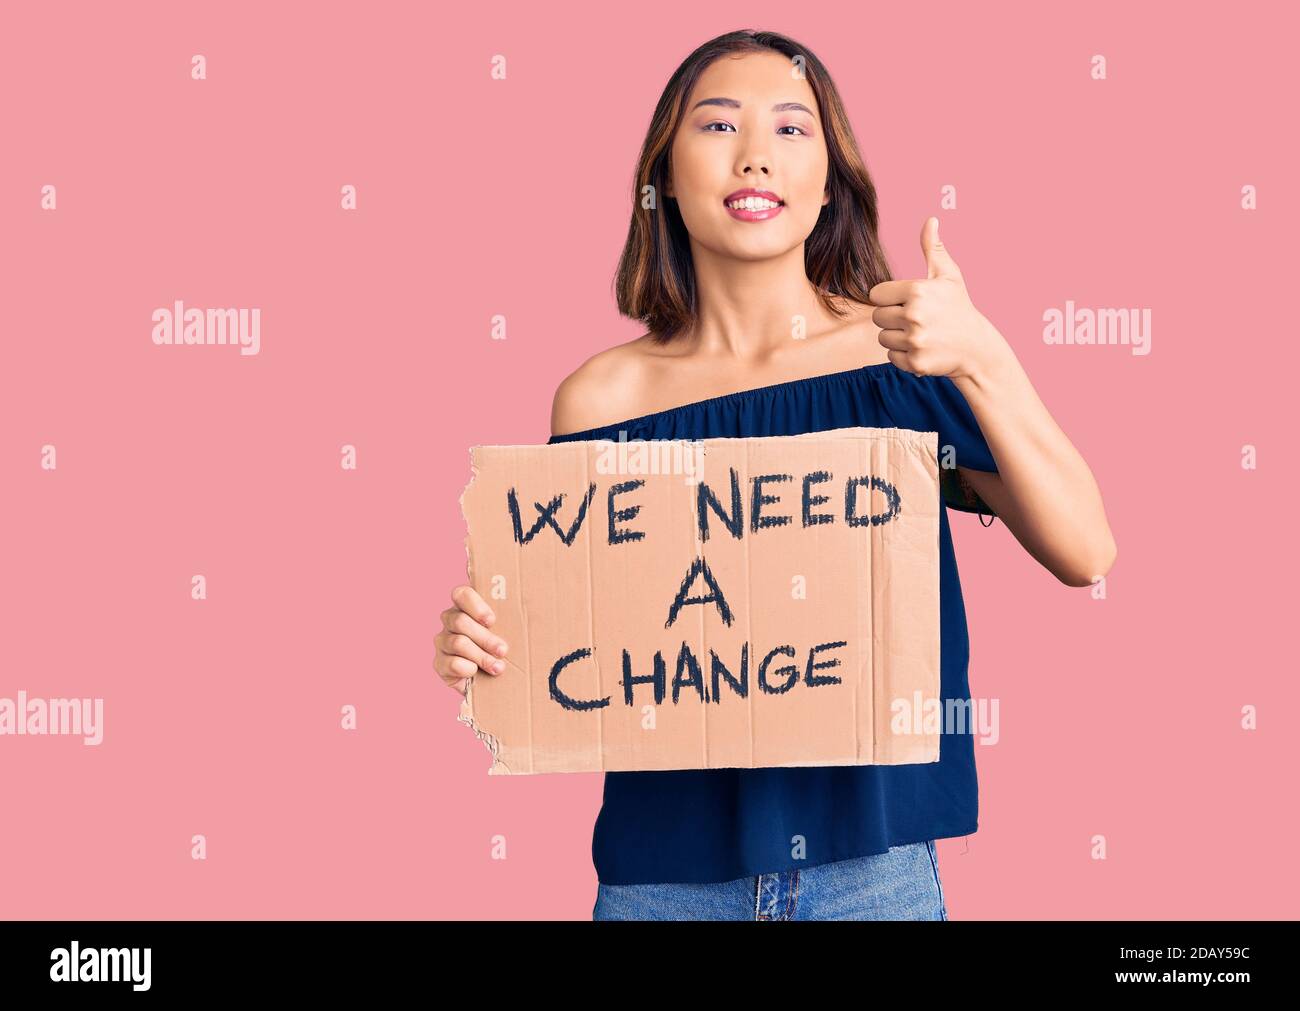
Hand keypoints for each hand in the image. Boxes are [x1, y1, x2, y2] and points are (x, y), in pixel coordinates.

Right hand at [434, 584, 508, 695]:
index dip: (475, 606)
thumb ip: (513, 621)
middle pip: (460, 621)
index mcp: (466, 606)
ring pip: (458, 643)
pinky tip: (476, 672)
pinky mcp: (440, 663)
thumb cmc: (503, 649)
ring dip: (481, 656)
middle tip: (503, 650)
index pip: (461, 594)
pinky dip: (467, 669)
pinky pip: (451, 663)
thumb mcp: (509, 632)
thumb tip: (536, 615)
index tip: (492, 620)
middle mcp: (450, 620)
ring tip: (498, 667)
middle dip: (485, 638)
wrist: (494, 680)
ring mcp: (443, 641)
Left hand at [867, 216, 1003, 381]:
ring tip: (920, 334)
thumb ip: (933, 249)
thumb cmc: (959, 308)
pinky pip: (891, 356)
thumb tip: (931, 220)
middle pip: (877, 317)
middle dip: (893, 318)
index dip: (889, 298)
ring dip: (897, 338)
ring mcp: (915, 340)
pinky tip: (923, 349)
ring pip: (882, 338)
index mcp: (917, 290)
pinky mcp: (915, 362)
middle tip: (917, 320)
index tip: (907, 302)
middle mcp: (914, 315)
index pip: (877, 295)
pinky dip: (903, 355)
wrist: (977, 348)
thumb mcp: (948, 276)